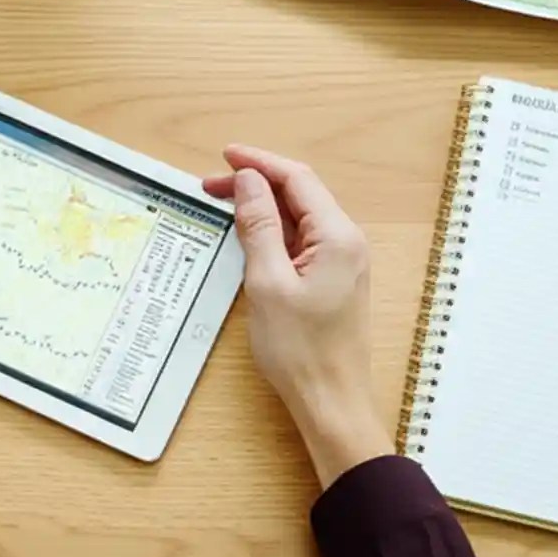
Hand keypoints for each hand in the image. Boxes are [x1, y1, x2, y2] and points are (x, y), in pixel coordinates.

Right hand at [203, 146, 389, 487]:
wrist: (331, 401)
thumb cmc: (300, 350)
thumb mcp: (267, 282)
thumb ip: (259, 226)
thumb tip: (248, 182)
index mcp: (337, 237)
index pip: (296, 180)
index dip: (259, 162)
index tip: (224, 155)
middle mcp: (347, 242)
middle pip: (300, 194)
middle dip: (256, 183)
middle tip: (210, 186)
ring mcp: (343, 262)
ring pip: (299, 218)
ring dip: (263, 207)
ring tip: (223, 205)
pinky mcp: (333, 280)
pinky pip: (301, 242)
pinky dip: (273, 232)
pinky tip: (248, 236)